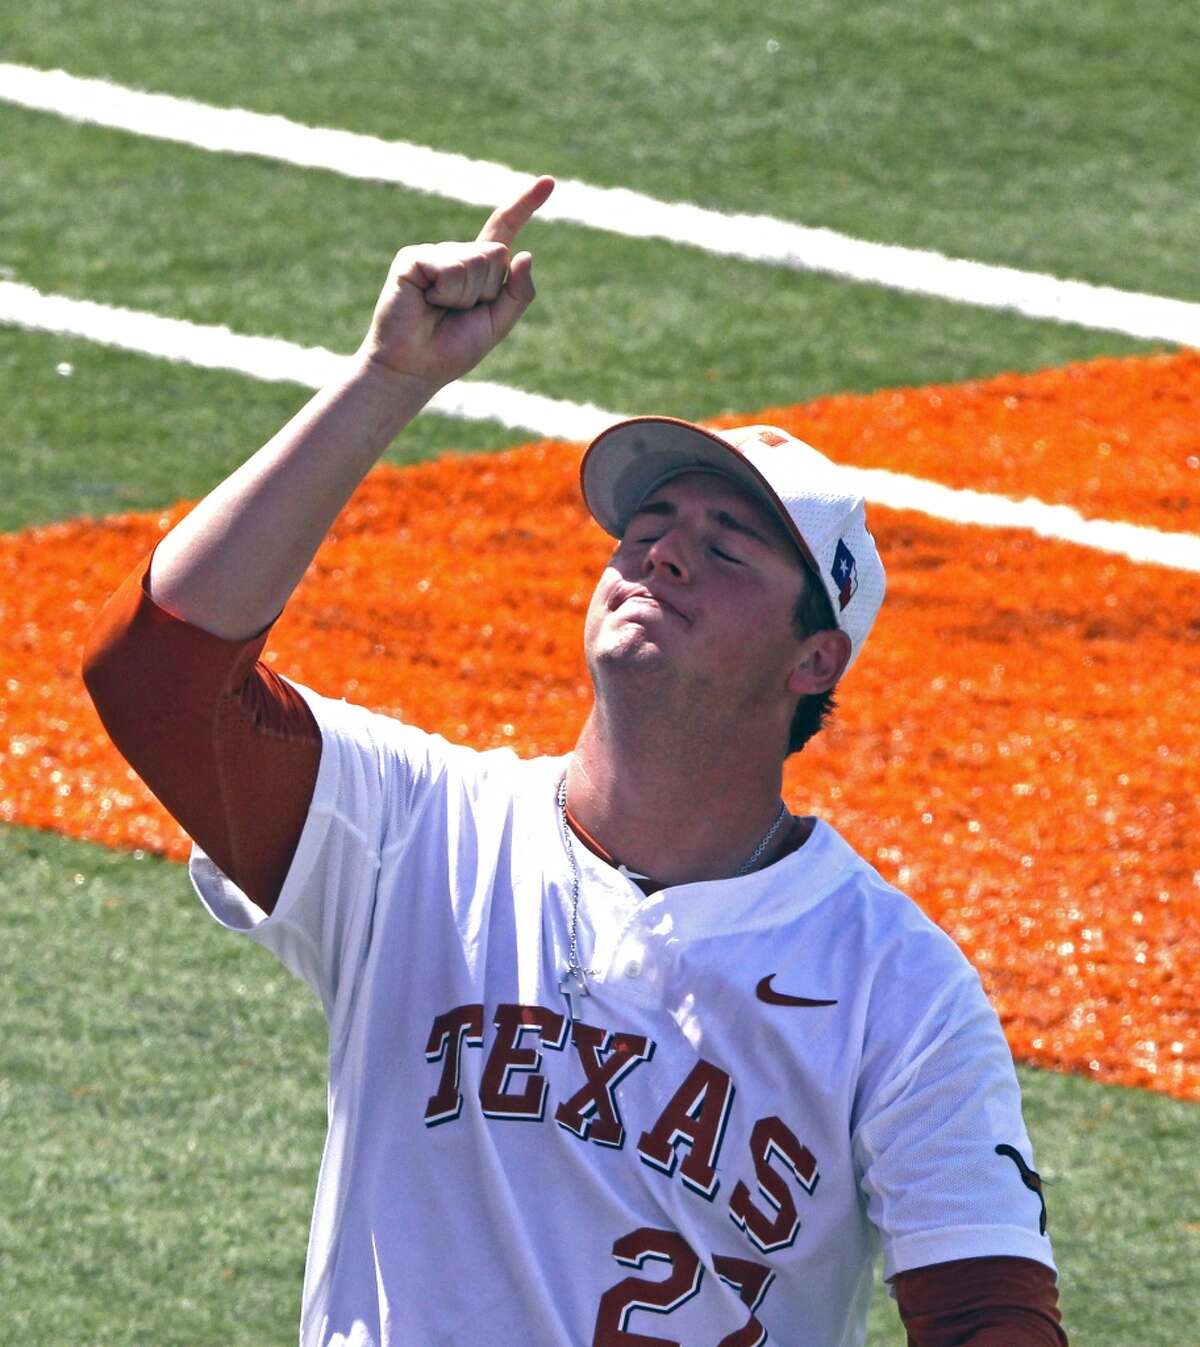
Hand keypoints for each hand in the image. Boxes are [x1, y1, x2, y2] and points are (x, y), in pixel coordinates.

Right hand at [358, 175, 554, 391]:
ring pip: (477, 261)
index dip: (525, 205)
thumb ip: (518, 294)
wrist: (413, 368)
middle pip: (496, 254)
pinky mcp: (413, 258)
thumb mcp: (497, 325)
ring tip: (438, 309)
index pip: (504, 229)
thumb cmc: (451, 350)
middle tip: (457, 312)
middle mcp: (457, 255)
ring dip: (465, 296)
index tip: (549, 181)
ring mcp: (434, 254)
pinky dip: (446, 292)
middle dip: (486, 291)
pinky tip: (425, 302)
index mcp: (478, 268)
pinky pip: (452, 267)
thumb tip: (525, 254)